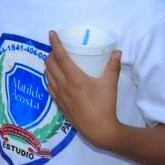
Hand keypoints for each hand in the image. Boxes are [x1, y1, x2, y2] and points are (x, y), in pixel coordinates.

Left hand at [44, 30, 120, 148]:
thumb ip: (113, 66)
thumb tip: (117, 51)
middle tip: (56, 48)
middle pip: (50, 64)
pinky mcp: (59, 105)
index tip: (51, 33)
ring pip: (47, 75)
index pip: (60, 56)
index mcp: (74, 78)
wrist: (100, 130)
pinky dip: (49, 78)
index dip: (55, 43)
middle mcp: (63, 85)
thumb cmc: (105, 106)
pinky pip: (49, 87)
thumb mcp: (110, 84)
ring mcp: (60, 96)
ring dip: (48, 65)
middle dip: (50, 53)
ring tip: (53, 60)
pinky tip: (53, 78)